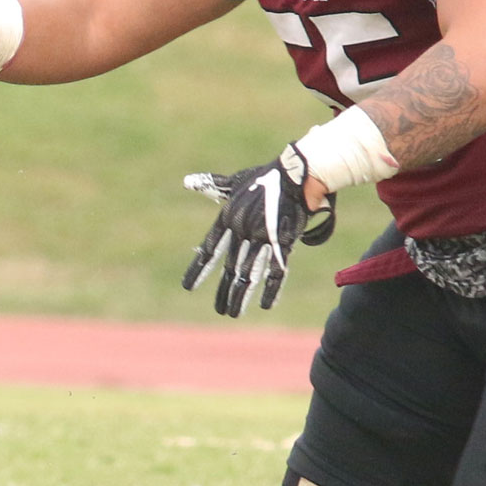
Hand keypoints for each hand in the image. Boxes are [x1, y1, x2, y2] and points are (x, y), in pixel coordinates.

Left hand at [180, 145, 335, 316]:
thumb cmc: (266, 176)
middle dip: (224, 291)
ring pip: (248, 274)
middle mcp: (242, 230)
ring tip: (233, 313)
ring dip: (240, 295)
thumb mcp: (235, 182)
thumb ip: (212, 185)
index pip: (209, 249)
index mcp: (228, 217)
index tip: (188, 287)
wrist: (297, 173)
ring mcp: (262, 238)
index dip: (199, 270)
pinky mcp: (284, 243)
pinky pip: (275, 271)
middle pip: (229, 267)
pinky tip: (265, 305)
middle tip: (219, 310)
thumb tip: (188, 182)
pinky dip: (271, 289)